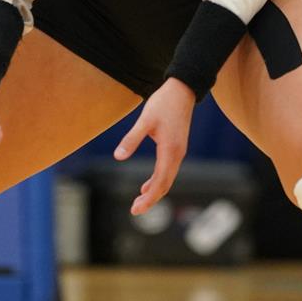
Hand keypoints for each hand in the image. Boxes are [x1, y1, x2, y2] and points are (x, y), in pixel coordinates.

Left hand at [112, 79, 195, 215]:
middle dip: (151, 200)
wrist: (183, 90)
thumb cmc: (163, 103)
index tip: (136, 209)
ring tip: (139, 202)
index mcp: (170, 151)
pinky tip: (147, 186)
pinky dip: (158, 181)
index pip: (159, 182)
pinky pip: (168, 171)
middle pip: (165, 185)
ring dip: (154, 192)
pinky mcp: (177, 147)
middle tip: (135, 211)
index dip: (148, 199)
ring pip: (167, 179)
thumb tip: (118, 157)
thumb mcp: (145, 120)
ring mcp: (179, 152)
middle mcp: (177, 155)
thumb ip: (132, 138)